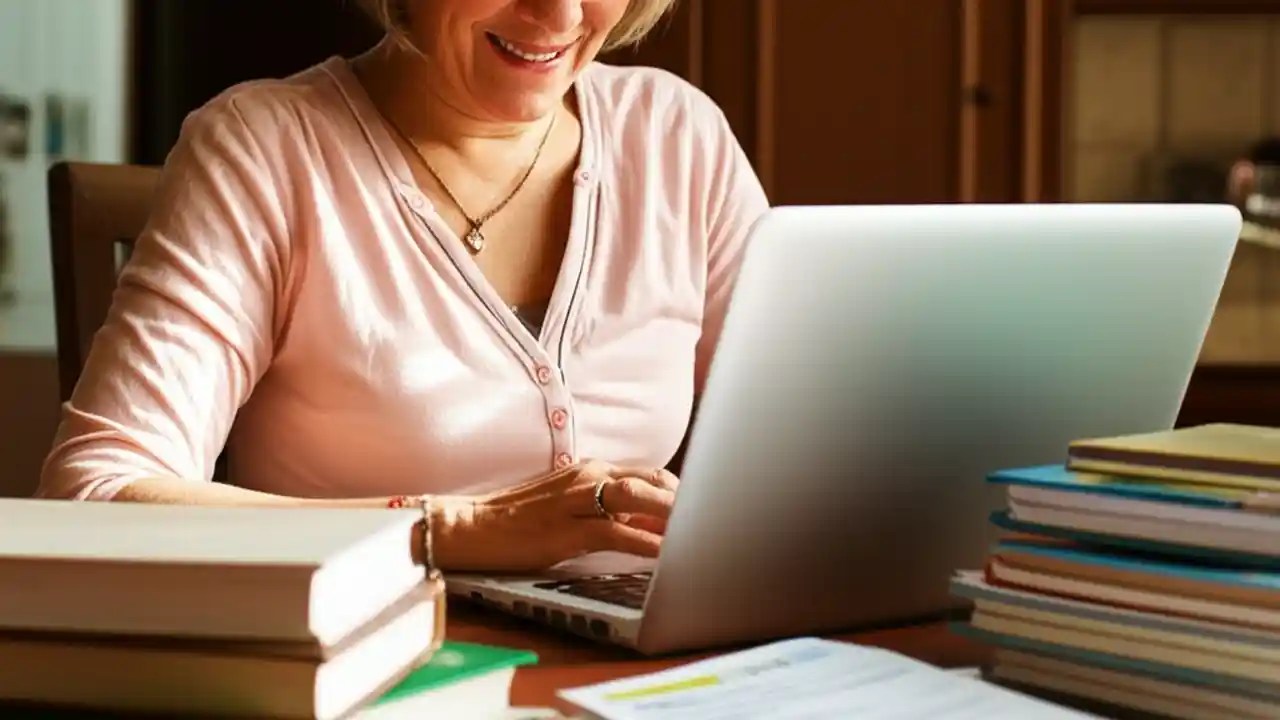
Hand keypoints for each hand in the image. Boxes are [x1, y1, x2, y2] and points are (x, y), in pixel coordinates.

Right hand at [432, 460, 679, 572]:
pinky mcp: (565, 529)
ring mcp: (575, 501)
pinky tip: (664, 554)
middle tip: (710, 521)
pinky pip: (615, 532)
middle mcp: (587, 477)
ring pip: (637, 499)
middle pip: (651, 481)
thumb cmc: (517, 519)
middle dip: (684, 500)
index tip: (701, 509)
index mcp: (589, 469)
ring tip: (699, 533)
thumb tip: (647, 527)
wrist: (470, 526)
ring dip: (671, 516)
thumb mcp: (566, 505)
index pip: (648, 474)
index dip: (677, 492)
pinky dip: (644, 543)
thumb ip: (605, 510)